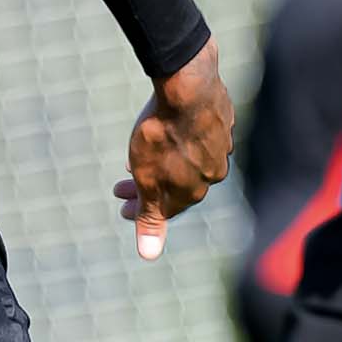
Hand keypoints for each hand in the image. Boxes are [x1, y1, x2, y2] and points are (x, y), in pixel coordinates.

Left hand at [115, 37, 232, 262]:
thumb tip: (149, 255)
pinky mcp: (222, 119)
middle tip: (119, 187)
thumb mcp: (148, 180)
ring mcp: (220, 144)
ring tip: (137, 159)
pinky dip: (179, 142)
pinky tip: (166, 133)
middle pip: (176, 187)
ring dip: (164, 166)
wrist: (187, 87)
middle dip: (147, 191)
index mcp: (195, 190)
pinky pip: (197, 137)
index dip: (142, 212)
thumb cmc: (163, 135)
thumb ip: (149, 218)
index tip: (121, 208)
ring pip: (188, 162)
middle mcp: (213, 171)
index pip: (166, 210)